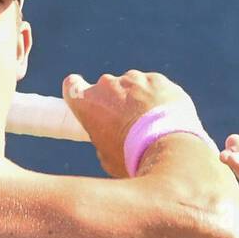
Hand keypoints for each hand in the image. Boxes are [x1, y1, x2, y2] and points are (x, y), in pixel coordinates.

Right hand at [63, 70, 195, 177]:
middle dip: (114, 102)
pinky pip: (154, 87)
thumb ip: (103, 137)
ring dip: (137, 100)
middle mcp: (108, 84)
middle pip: (107, 89)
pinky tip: (165, 119)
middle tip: (125, 126)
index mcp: (87, 103)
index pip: (72, 86)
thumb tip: (111, 135)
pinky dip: (158, 99)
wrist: (167, 148)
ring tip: (150, 126)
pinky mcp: (159, 80)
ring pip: (133, 87)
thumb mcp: (106, 157)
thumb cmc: (131, 158)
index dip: (78, 93)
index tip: (86, 102)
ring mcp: (135, 79)